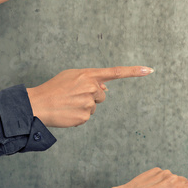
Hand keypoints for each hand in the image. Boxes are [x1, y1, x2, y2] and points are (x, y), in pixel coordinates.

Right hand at [26, 66, 152, 126]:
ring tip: (68, 104)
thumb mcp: (71, 76)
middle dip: (92, 96)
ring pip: (94, 107)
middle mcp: (91, 88)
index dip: (134, 71)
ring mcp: (88, 103)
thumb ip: (90, 79)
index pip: (116, 72)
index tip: (150, 70)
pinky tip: (67, 113)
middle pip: (102, 94)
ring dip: (84, 106)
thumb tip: (106, 87)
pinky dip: (78, 116)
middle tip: (73, 96)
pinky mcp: (84, 117)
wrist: (37, 104)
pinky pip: (87, 117)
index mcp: (89, 75)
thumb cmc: (53, 88)